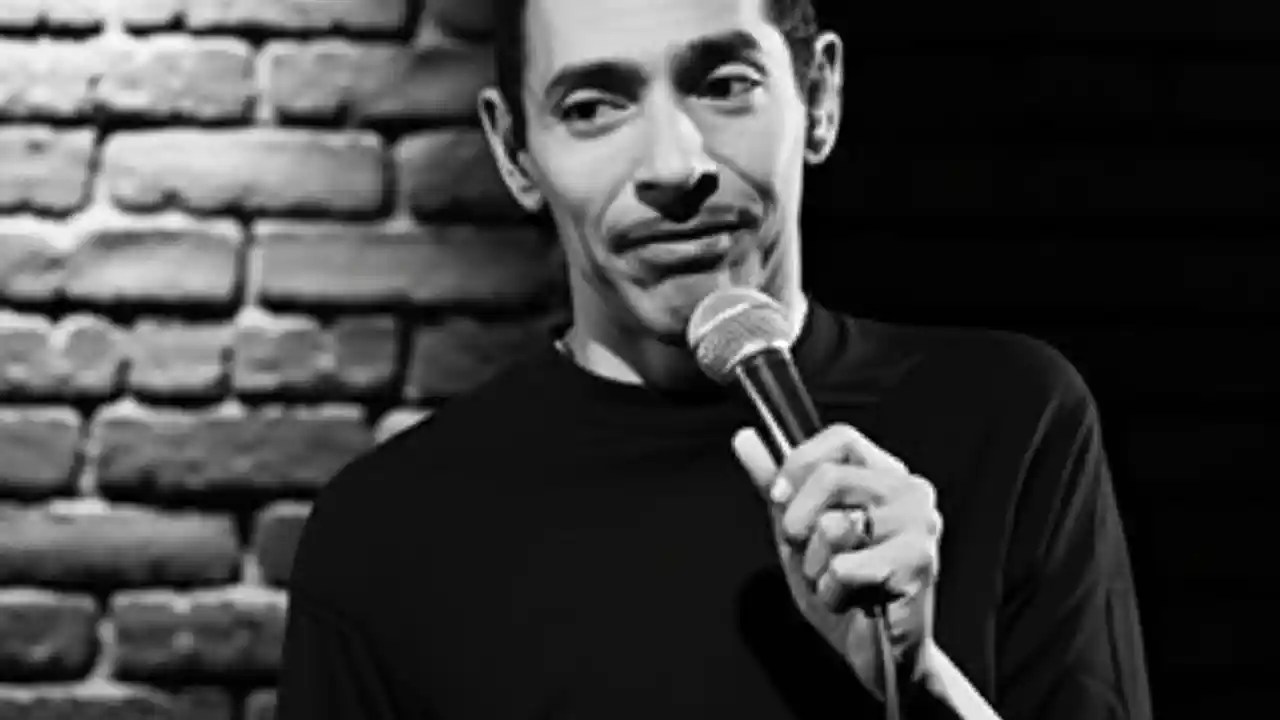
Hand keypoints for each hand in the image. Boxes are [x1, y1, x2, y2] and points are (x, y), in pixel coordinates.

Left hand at [732, 423, 942, 698]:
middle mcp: (910, 491)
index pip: (842, 437)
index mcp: (885, 474)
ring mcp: (919, 524)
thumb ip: (775, 485)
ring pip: (833, 526)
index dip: (800, 464)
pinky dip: (832, 593)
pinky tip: (854, 601)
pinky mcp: (918, 561)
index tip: (780, 498)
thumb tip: (743, 438)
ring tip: (838, 581)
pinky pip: (843, 568)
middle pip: (829, 478)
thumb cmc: (843, 588)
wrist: (878, 653)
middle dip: (798, 524)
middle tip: (808, 554)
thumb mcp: (798, 531)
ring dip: (816, 566)